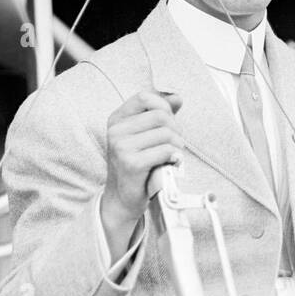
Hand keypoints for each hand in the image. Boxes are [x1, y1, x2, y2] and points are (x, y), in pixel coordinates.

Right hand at [101, 90, 184, 250]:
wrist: (123, 198)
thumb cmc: (137, 166)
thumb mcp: (144, 136)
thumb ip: (159, 114)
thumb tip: (178, 97)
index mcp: (117, 120)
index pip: (145, 97)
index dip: (164, 105)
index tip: (170, 121)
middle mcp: (116, 131)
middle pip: (160, 115)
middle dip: (175, 129)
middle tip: (174, 144)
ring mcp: (121, 147)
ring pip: (166, 133)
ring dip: (177, 145)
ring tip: (172, 155)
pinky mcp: (131, 163)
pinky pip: (165, 150)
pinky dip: (174, 157)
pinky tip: (171, 163)